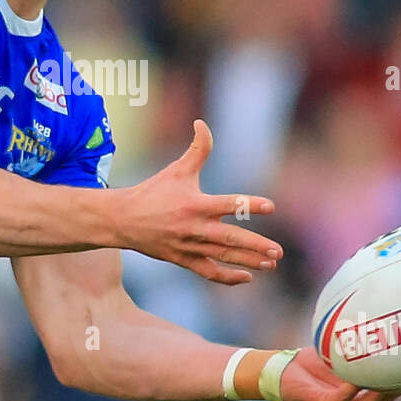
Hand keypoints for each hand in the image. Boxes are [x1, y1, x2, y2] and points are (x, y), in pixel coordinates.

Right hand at [114, 119, 283, 284]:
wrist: (123, 220)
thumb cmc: (153, 192)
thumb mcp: (177, 169)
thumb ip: (197, 149)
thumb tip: (202, 123)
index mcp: (195, 204)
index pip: (228, 204)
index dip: (249, 204)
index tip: (271, 206)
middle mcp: (194, 227)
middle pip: (229, 239)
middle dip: (255, 246)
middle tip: (277, 251)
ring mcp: (189, 246)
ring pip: (223, 257)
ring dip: (248, 261)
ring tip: (271, 263)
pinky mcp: (183, 260)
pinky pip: (208, 272)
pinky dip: (227, 277)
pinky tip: (247, 277)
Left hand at [280, 348, 400, 400]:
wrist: (279, 372)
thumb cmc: (308, 364)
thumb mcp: (337, 359)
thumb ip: (354, 352)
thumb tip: (373, 327)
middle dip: (398, 398)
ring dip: (380, 395)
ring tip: (395, 382)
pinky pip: (341, 398)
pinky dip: (351, 389)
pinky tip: (358, 380)